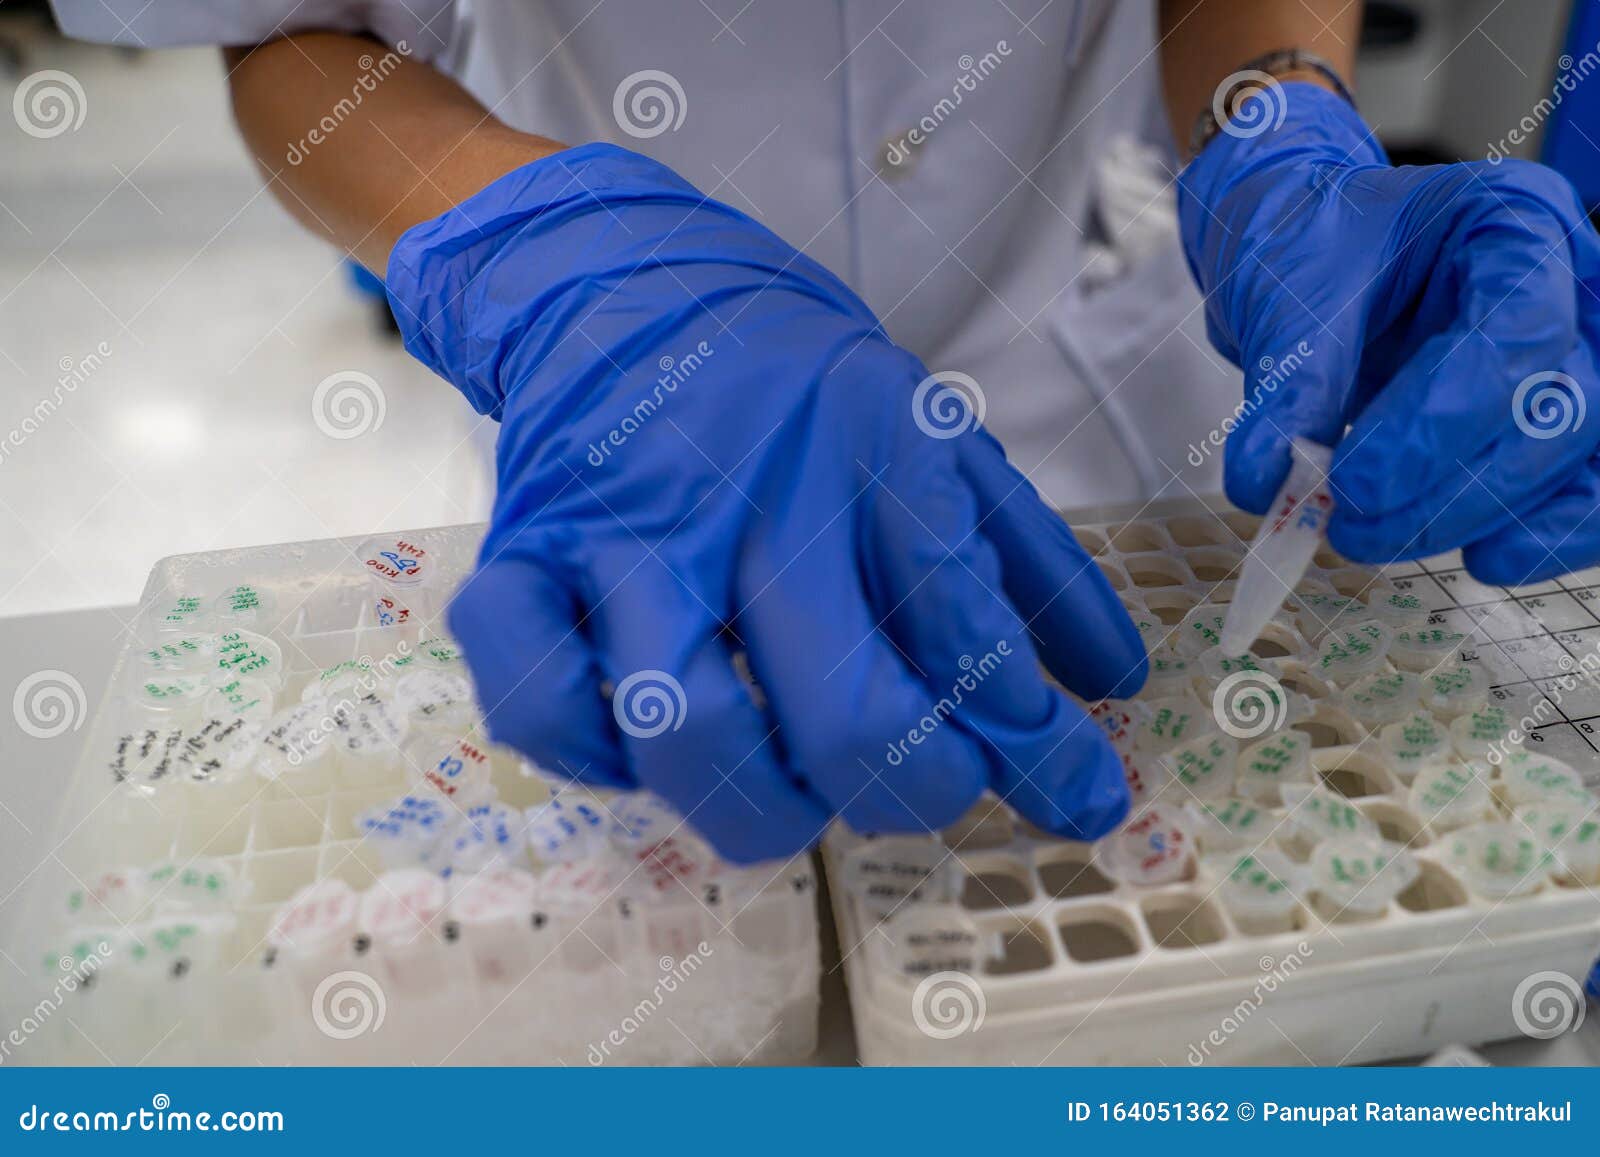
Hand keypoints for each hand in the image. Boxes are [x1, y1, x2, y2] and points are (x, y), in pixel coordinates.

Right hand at [386, 144, 1146, 862]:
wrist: (619, 274)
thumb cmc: (792, 375)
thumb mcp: (935, 434)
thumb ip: (1027, 558)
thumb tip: (1111, 680)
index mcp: (873, 457)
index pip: (974, 635)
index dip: (1041, 750)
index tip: (1082, 802)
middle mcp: (755, 500)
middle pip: (847, 716)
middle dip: (914, 796)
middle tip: (927, 790)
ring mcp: (631, 535)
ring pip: (688, 730)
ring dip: (760, 806)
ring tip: (793, 792)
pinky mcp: (528, 556)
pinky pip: (535, 697)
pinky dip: (593, 755)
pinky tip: (645, 746)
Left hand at [1179, 81, 1599, 584]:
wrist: (1317, 250)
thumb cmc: (1317, 249)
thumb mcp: (1290, 296)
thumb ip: (1290, 389)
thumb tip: (1267, 483)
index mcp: (1513, 222)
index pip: (1516, 333)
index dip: (1439, 424)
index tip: (1351, 482)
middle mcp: (1572, 284)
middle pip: (1560, 407)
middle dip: (1452, 487)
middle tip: (1349, 523)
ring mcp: (1576, 353)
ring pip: (1576, 459)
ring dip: (1479, 518)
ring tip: (1371, 537)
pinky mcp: (1554, 419)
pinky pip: (1582, 489)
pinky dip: (1537, 535)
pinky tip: (1481, 561)